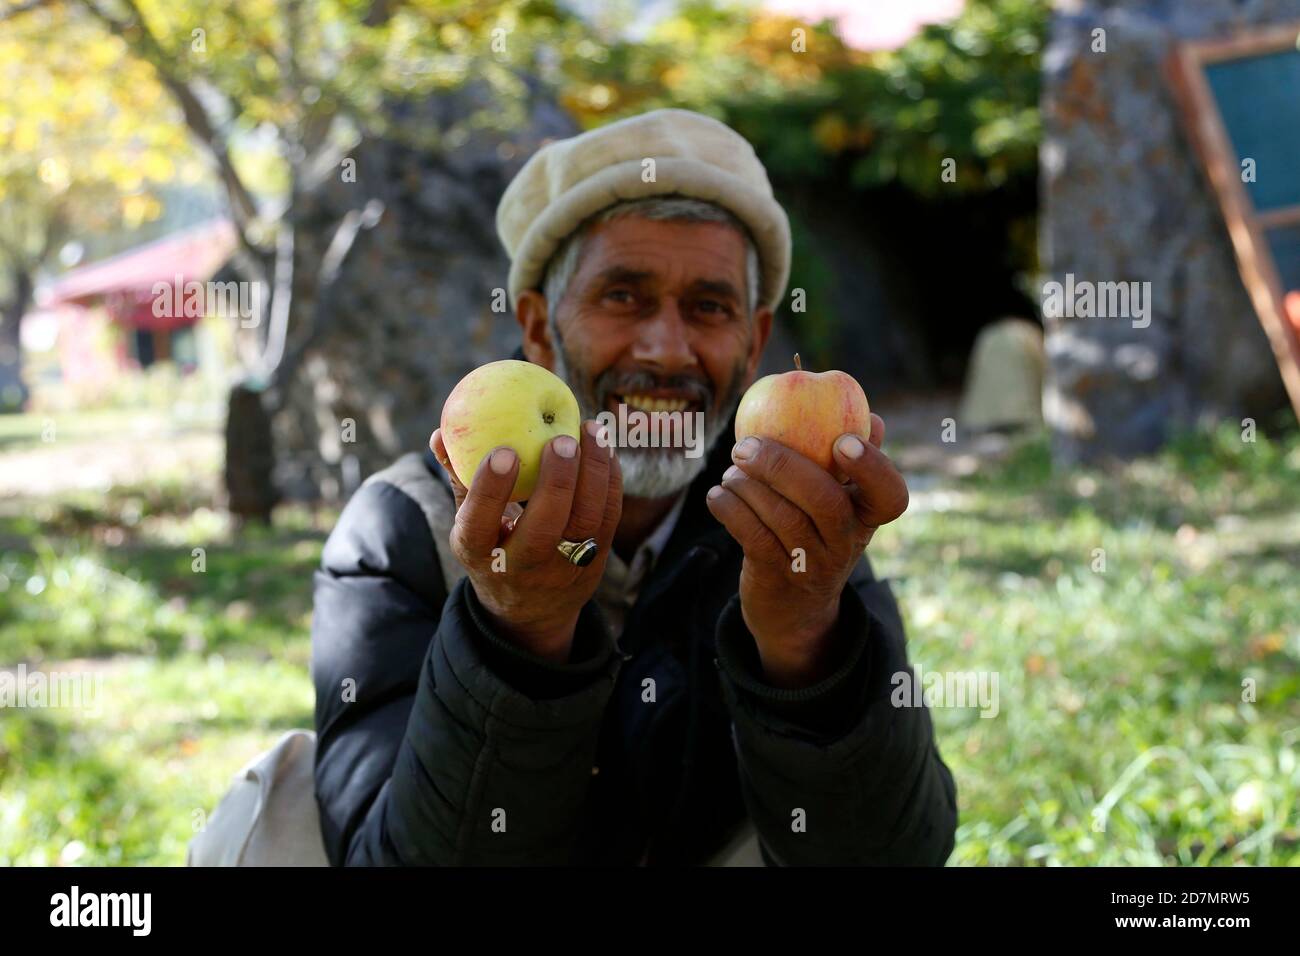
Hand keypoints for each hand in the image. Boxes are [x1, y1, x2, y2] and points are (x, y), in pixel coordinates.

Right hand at [429, 421, 622, 662]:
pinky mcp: (595, 561)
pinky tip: (606, 450)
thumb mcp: (469, 527)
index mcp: (481, 554)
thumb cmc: (494, 549)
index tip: (503, 451)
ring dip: (593, 473)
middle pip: (543, 528)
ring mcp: (563, 567)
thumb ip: (459, 480)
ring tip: (591, 430)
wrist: (532, 611)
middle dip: (555, 482)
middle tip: (560, 440)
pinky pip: (608, 518)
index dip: (490, 490)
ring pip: (585, 521)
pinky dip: (611, 481)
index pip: (479, 524)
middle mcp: (523, 565)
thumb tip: (438, 434)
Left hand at [705, 413, 907, 687]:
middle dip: (782, 466)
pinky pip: (753, 537)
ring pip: (783, 517)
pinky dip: (731, 509)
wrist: (794, 611)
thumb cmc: (817, 538)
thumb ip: (853, 464)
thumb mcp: (843, 508)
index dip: (872, 467)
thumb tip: (873, 419)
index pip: (890, 495)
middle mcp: (846, 542)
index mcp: (866, 517)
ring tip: (731, 470)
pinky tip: (717, 494)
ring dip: (748, 486)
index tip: (843, 440)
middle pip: (824, 501)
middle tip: (745, 446)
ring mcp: (812, 564)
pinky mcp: (776, 578)